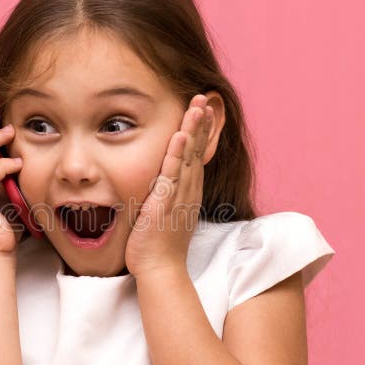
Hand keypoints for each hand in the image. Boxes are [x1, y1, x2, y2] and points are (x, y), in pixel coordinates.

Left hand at [125, 94, 212, 277]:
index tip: (202, 108)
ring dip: (193, 129)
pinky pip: (172, 173)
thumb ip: (167, 195)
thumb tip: (163, 185)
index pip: (196, 154)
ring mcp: (179, 194)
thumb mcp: (167, 213)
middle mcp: (188, 189)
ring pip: (188, 155)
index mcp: (188, 191)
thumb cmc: (160, 246)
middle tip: (204, 96)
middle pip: (198, 148)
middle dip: (201, 121)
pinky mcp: (166, 202)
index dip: (200, 130)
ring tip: (198, 105)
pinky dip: (177, 153)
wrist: (160, 268)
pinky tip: (180, 135)